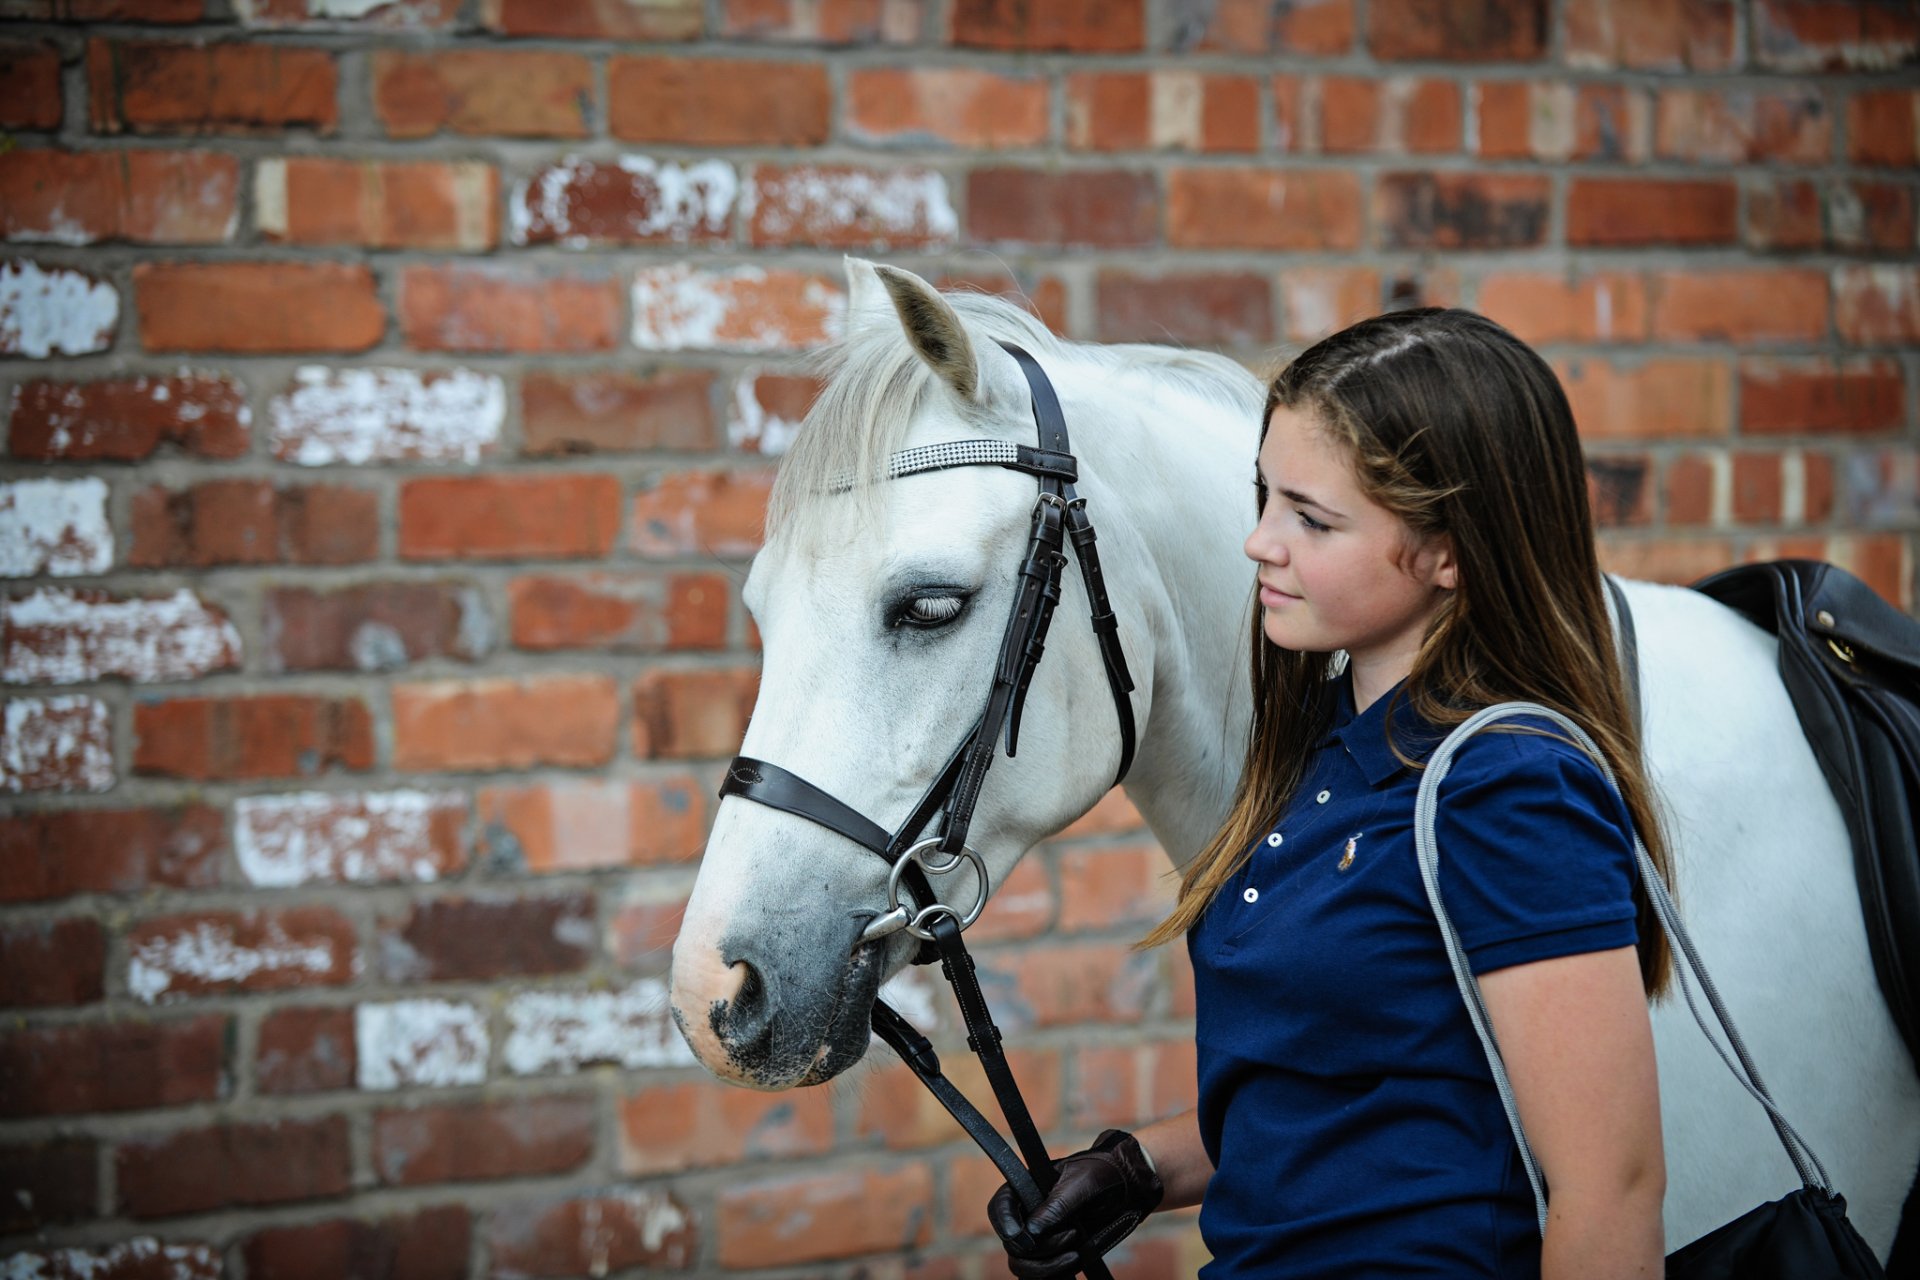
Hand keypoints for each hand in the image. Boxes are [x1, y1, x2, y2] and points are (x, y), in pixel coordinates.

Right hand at [987, 1129, 1164, 1277]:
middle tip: (1072, 1236)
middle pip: (1012, 1245)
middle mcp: (1028, 1215)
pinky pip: (1042, 1277)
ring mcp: (1040, 1238)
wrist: (1129, 1187)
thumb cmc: (1102, 1173)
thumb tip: (1032, 1231)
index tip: (1018, 1236)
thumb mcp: (1081, 1182)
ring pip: (1023, 1266)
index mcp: (1026, 1188)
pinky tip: (1075, 1267)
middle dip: (1039, 1250)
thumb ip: (1056, 1204)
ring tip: (1076, 1255)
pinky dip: (1055, 1277)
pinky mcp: (1054, 1256)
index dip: (1004, 1223)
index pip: (1000, 1207)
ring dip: (1047, 1269)